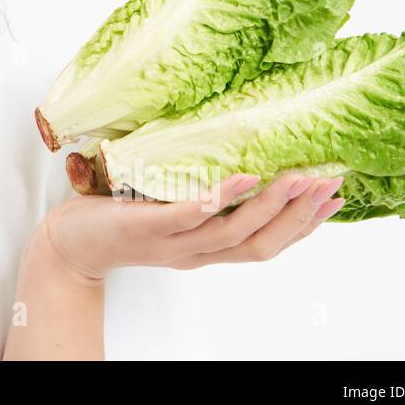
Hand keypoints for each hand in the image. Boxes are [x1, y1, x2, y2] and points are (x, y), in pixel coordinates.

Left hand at [38, 172, 346, 284]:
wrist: (69, 242)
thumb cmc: (118, 217)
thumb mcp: (170, 206)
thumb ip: (201, 193)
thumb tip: (234, 153)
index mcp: (206, 248)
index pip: (268, 244)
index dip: (305, 225)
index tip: (336, 197)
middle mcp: (196, 252)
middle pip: (262, 244)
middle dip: (300, 216)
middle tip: (331, 184)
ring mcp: (173, 241)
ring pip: (234, 233)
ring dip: (271, 206)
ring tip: (299, 177)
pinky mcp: (147, 226)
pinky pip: (191, 214)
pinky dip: (221, 198)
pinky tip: (244, 177)